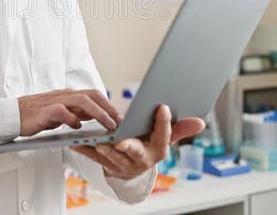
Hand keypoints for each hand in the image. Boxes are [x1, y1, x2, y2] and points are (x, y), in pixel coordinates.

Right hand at [18, 89, 120, 136]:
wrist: (12, 115)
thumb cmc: (35, 115)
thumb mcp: (59, 113)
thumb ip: (74, 113)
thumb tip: (91, 117)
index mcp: (68, 95)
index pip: (93, 95)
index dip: (108, 104)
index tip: (120, 116)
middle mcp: (64, 95)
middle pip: (92, 95)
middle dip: (108, 108)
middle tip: (120, 121)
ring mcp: (55, 101)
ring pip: (82, 101)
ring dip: (98, 113)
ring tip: (108, 125)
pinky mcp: (46, 110)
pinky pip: (63, 111)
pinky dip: (72, 118)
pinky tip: (77, 126)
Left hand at [70, 104, 204, 179]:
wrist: (134, 168)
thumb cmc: (149, 145)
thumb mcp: (165, 138)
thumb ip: (181, 129)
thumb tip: (201, 121)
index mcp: (158, 150)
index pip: (163, 136)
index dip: (164, 123)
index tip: (162, 107)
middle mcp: (141, 159)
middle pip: (135, 151)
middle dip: (129, 146)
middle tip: (121, 140)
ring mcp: (123, 164)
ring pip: (113, 157)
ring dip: (105, 149)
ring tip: (98, 141)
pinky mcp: (106, 165)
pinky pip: (93, 158)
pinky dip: (84, 149)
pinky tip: (75, 142)